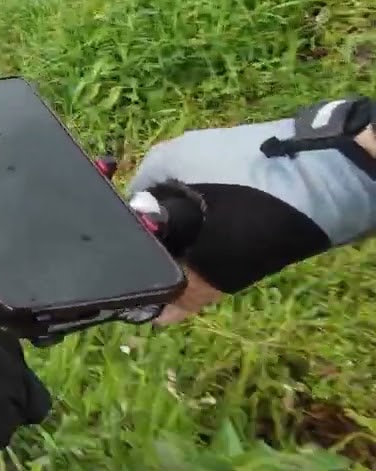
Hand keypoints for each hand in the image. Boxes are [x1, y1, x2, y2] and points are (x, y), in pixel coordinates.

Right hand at [127, 101, 375, 324]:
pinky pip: (225, 200)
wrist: (341, 170)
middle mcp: (180, 152)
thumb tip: (157, 318)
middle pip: (165, 212)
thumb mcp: (221, 259)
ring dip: (208, 236)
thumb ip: (186, 289)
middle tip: (196, 275)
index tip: (158, 280)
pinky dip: (232, 222)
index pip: (130, 215)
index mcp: (159, 162)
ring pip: (197, 209)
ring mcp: (215, 152)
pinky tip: (249, 239)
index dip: (141, 252)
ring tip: (226, 260)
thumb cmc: (267, 206)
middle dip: (179, 246)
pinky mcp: (247, 160)